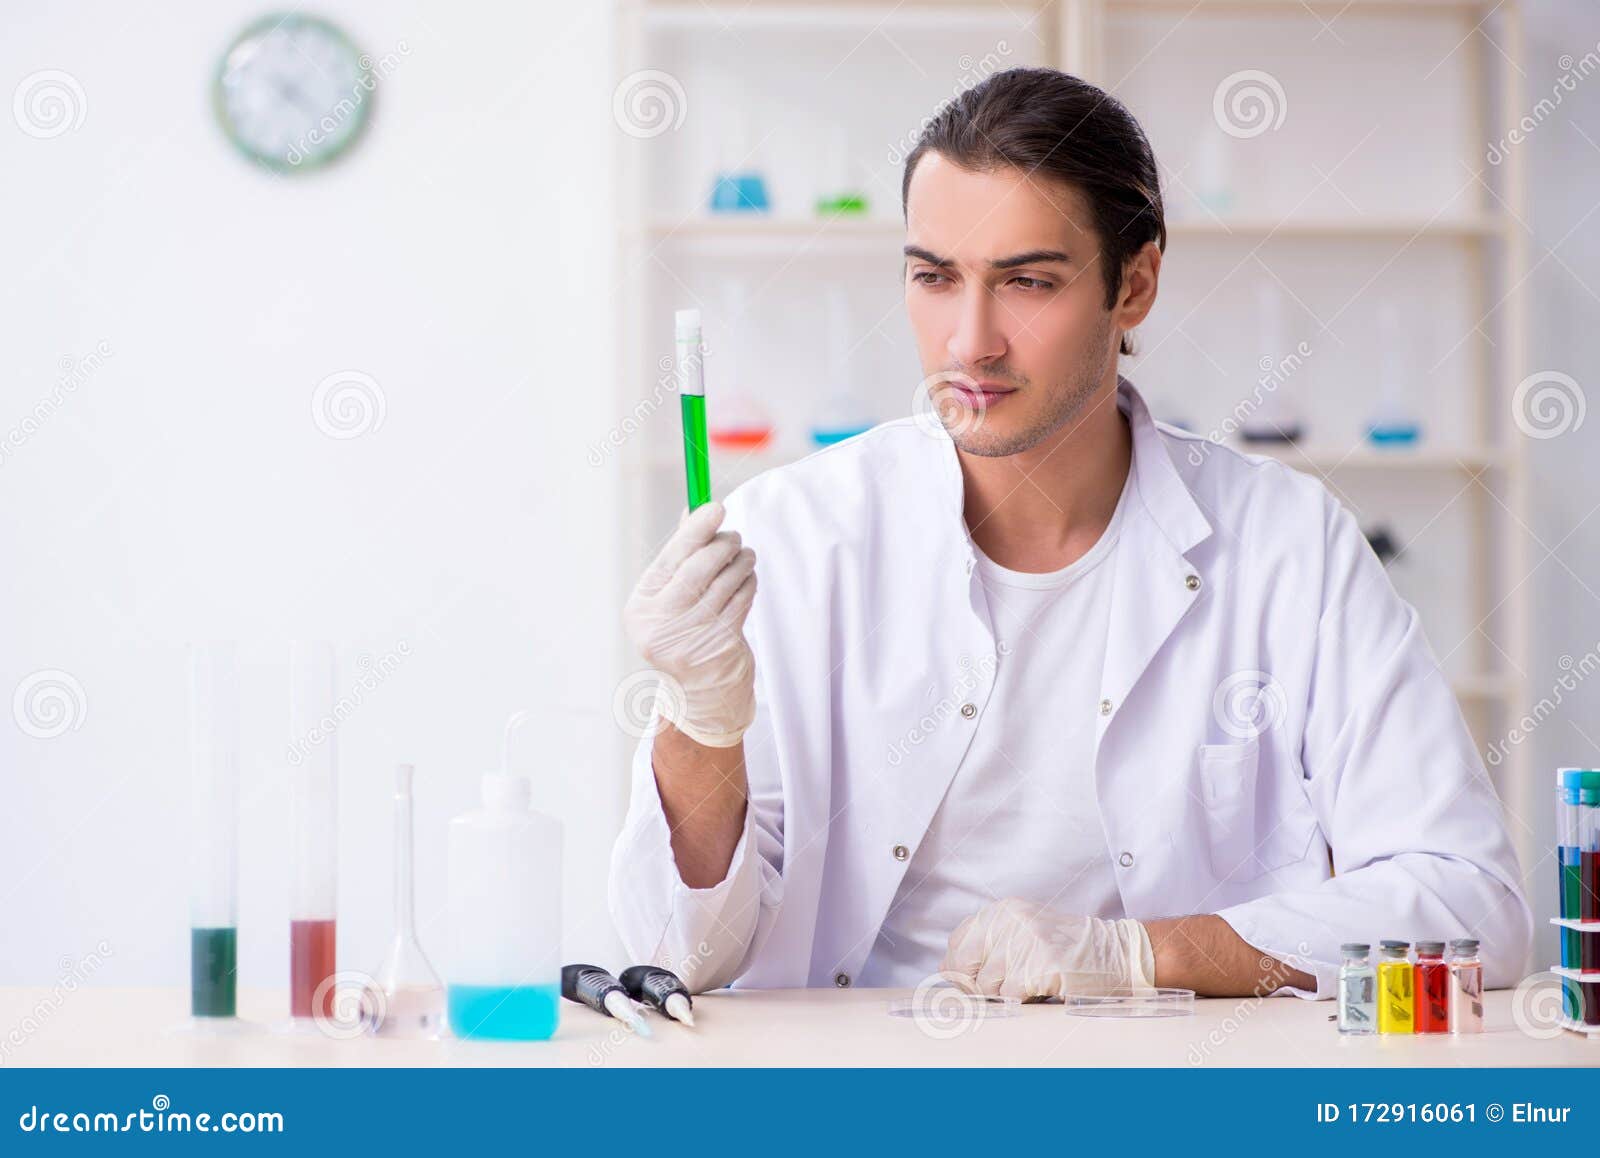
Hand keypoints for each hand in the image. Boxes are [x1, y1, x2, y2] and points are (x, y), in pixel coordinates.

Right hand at [624, 502, 757, 747]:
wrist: (702, 690)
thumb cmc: (686, 630)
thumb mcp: (672, 597)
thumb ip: (681, 556)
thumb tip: (694, 509)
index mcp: (642, 606)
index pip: (670, 559)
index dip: (694, 531)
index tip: (715, 508)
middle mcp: (660, 624)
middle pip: (697, 569)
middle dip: (722, 545)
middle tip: (734, 537)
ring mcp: (690, 638)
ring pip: (725, 583)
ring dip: (741, 562)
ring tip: (745, 557)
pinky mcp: (720, 646)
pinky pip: (741, 600)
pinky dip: (748, 584)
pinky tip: (747, 579)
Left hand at [940, 898, 1154, 998]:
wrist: (1116, 953)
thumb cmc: (1069, 949)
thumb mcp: (1024, 934)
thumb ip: (988, 946)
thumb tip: (947, 970)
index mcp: (1002, 912)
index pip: (957, 943)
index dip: (959, 969)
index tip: (971, 981)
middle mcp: (1009, 921)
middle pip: (964, 965)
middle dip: (977, 985)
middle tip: (1004, 988)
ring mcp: (1024, 942)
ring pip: (987, 985)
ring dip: (1005, 995)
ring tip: (1031, 985)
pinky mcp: (1040, 966)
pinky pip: (1010, 996)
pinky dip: (1022, 1001)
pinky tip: (1041, 991)